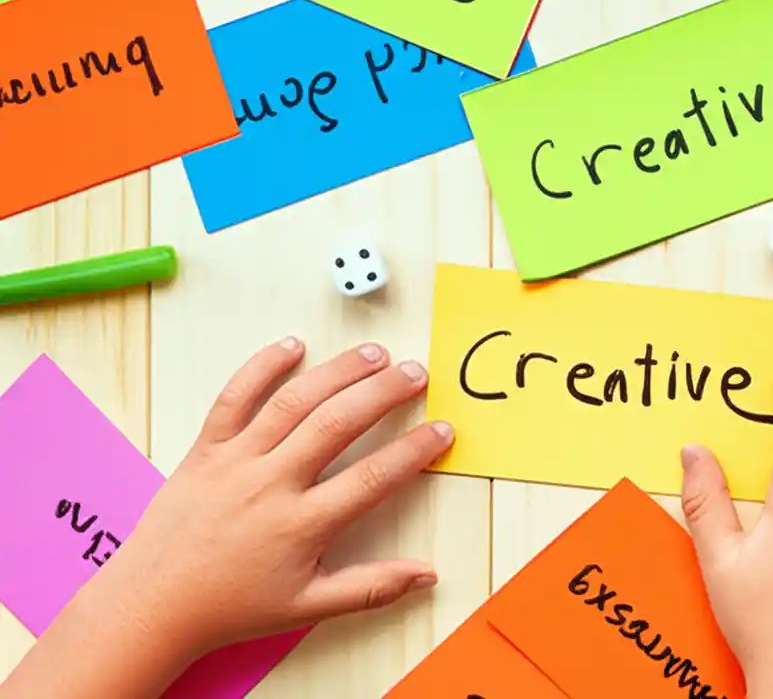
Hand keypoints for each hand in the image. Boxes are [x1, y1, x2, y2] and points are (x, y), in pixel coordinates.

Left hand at [3, 338, 453, 697]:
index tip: (441, 431)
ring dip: (337, 372)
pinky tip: (292, 346)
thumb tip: (426, 575)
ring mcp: (235, 461)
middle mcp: (270, 485)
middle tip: (415, 375)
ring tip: (374, 354)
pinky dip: (262, 367)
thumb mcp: (308, 606)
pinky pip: (234, 398)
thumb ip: (371, 588)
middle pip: (337, 424)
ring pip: (294, 403)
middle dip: (383, 393)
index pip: (372, 479)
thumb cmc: (230, 606)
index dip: (413, 451)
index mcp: (301, 525)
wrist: (153, 604)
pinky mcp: (206, 449)